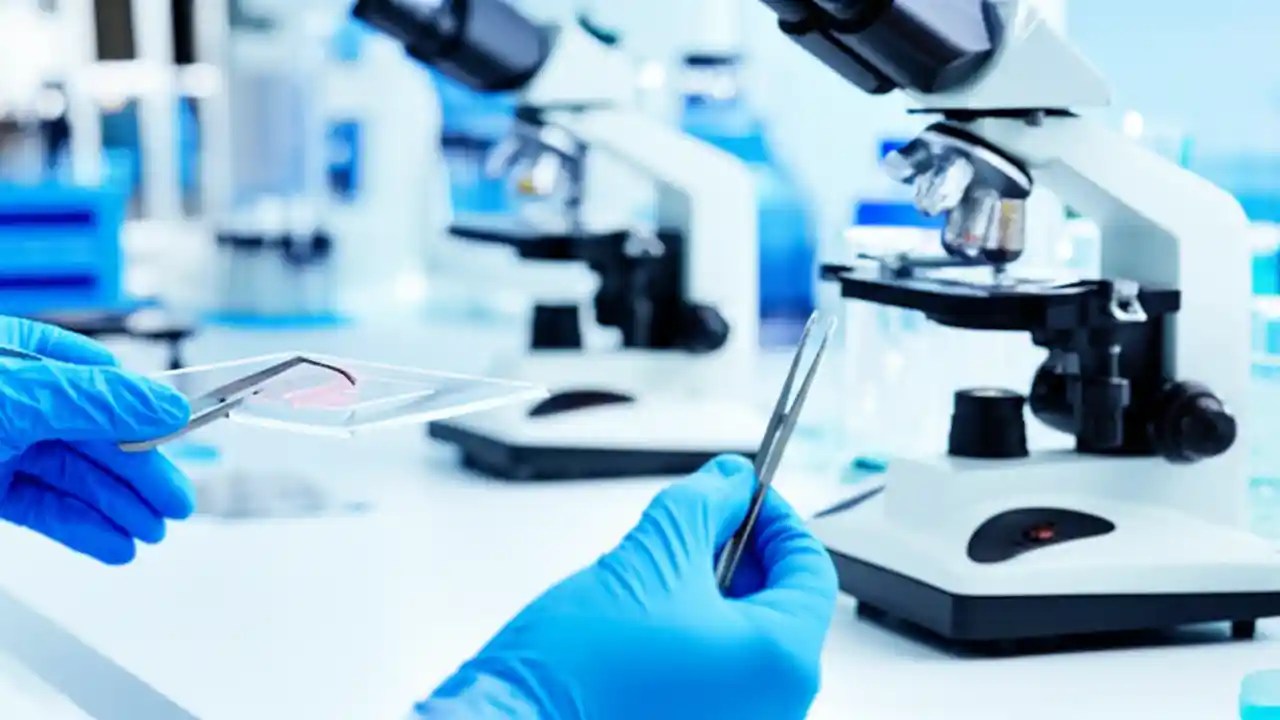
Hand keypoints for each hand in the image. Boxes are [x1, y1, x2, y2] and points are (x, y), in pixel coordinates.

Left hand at [0, 317, 193, 563]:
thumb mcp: (18, 396)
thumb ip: (95, 400)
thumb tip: (166, 404)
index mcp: (21, 356)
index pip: (101, 382)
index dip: (145, 414)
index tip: (184, 435)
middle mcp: (15, 399)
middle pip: (95, 437)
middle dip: (139, 473)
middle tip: (176, 502)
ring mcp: (0, 446)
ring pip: (74, 478)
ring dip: (118, 507)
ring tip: (153, 532)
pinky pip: (45, 509)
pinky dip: (82, 529)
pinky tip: (115, 544)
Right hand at [420, 455, 837, 719]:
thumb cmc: (579, 666)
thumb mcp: (651, 554)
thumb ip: (703, 505)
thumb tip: (731, 481)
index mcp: (780, 662)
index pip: (811, 570)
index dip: (776, 520)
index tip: (742, 495)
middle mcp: (777, 709)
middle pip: (784, 608)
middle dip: (744, 556)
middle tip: (699, 526)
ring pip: (752, 645)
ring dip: (719, 596)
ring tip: (664, 574)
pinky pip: (724, 681)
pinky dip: (702, 641)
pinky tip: (654, 621)